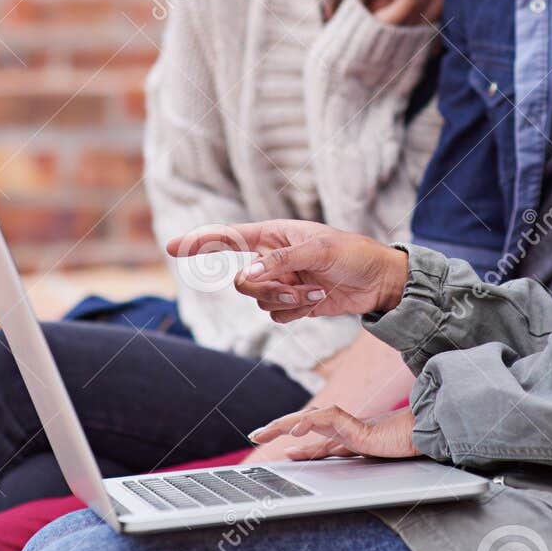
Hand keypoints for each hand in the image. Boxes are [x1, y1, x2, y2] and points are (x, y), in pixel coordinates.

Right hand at [166, 220, 409, 323]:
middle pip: (242, 282)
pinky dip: (296, 313)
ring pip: (258, 302)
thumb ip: (282, 261)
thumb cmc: (354, 253)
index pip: (228, 237)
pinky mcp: (293, 303)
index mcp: (274, 234)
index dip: (199, 241)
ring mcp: (281, 282)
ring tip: (316, 292)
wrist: (380, 282)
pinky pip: (276, 316)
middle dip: (266, 289)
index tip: (171, 247)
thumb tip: (249, 274)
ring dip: (286, 302)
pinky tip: (319, 301)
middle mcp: (272, 258)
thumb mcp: (320, 250)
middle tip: (297, 287)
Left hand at [249, 405, 417, 459]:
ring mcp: (351, 426)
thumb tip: (345, 468)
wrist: (432, 436)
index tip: (279, 446)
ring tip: (263, 433)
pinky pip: (327, 421)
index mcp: (350, 435)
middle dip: (278, 428)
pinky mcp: (358, 429)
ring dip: (284, 425)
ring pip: (309, 419)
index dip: (296, 440)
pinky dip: (309, 424)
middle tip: (255, 435)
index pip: (315, 436)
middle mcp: (347, 428)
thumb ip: (359, 455)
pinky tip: (294, 434)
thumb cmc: (410, 443)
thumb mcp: (377, 455)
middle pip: (305, 423)